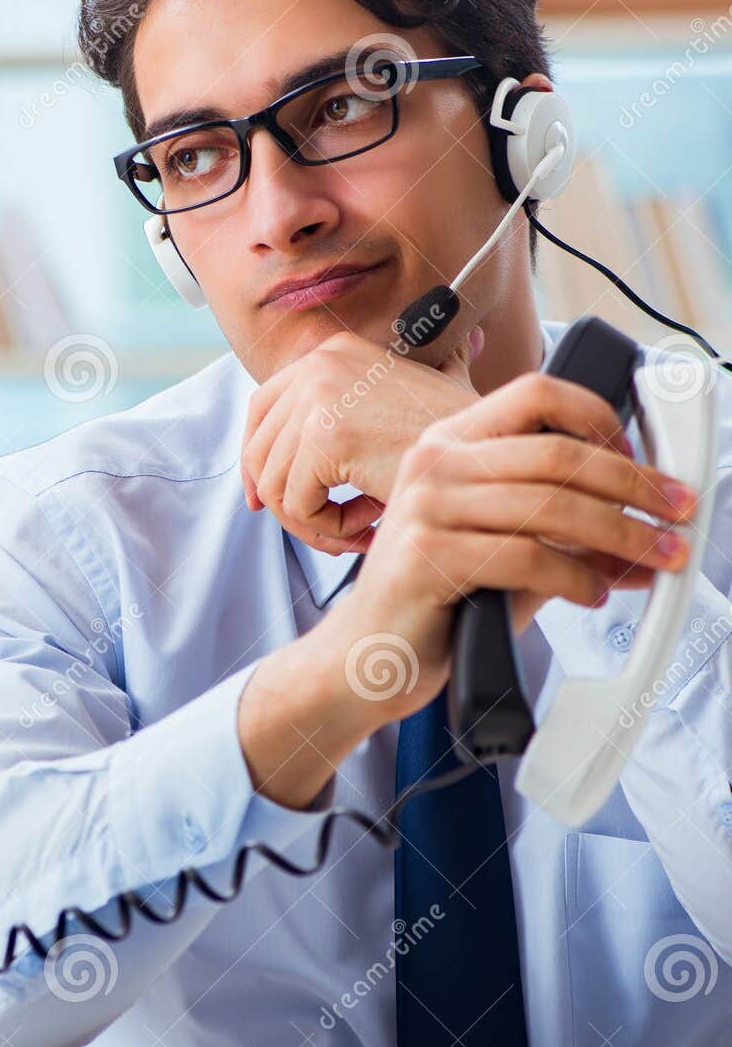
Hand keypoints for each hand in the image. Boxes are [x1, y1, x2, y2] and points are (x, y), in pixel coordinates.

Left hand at [241, 326, 481, 555]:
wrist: (501, 455)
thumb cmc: (467, 439)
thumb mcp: (430, 391)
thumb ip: (398, 383)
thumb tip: (405, 371)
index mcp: (332, 351)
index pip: (260, 410)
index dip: (258, 463)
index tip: (267, 502)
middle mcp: (318, 363)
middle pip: (258, 452)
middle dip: (286, 505)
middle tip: (324, 531)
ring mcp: (319, 396)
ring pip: (275, 486)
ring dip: (314, 523)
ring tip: (358, 530)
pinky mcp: (325, 436)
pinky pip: (296, 504)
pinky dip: (328, 529)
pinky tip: (368, 527)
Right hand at [319, 369, 697, 724]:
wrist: (370, 652)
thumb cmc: (435, 597)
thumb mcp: (505, 545)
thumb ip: (566, 529)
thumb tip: (647, 529)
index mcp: (449, 443)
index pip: (537, 395)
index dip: (601, 419)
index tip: (641, 461)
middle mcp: (432, 462)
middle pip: (558, 454)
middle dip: (634, 487)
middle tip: (676, 516)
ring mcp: (424, 506)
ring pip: (551, 506)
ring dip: (620, 536)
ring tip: (654, 560)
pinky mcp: (424, 554)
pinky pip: (526, 557)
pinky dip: (575, 578)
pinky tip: (592, 594)